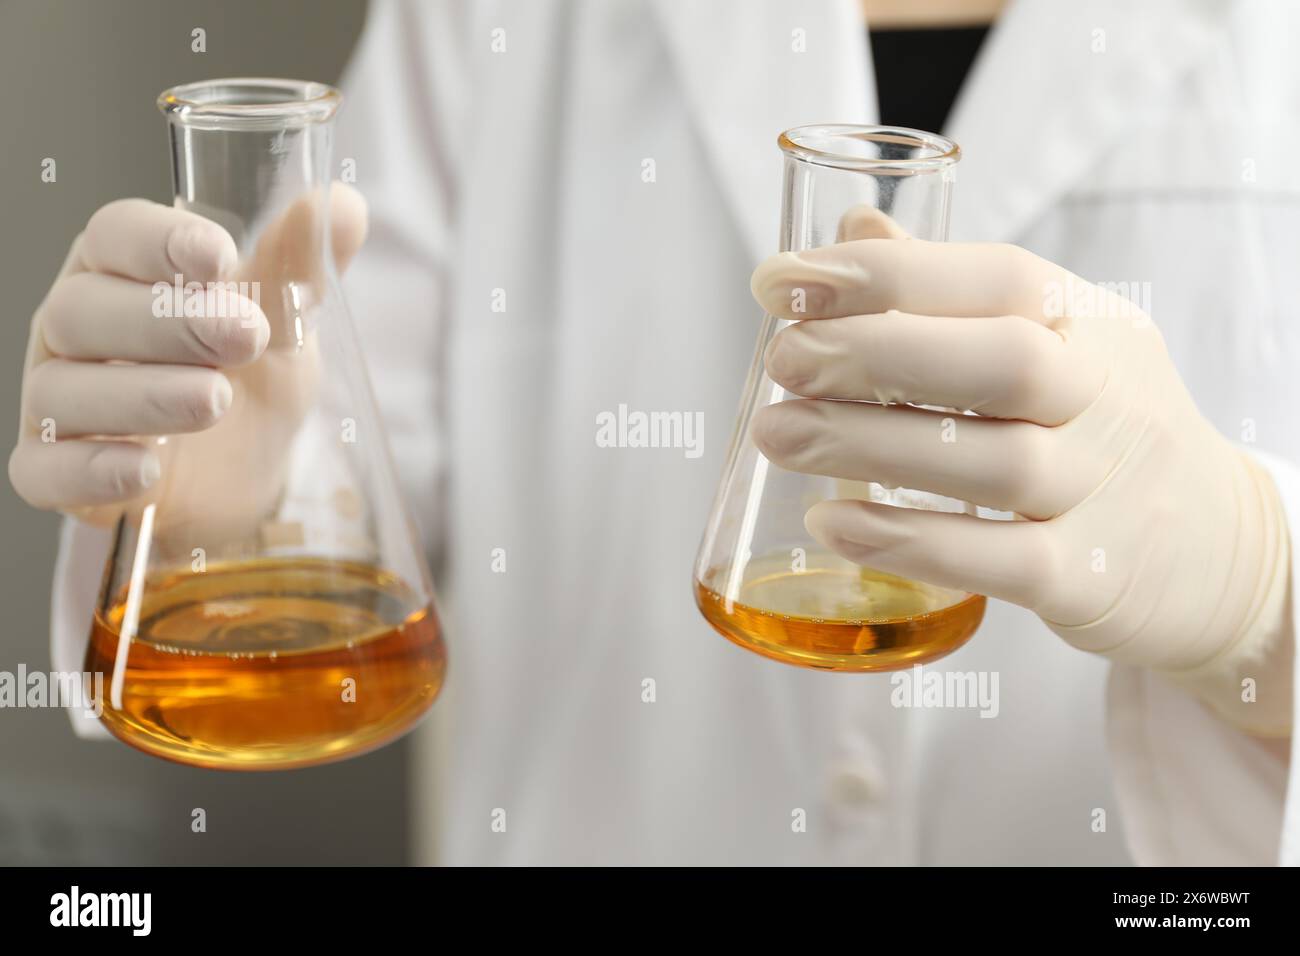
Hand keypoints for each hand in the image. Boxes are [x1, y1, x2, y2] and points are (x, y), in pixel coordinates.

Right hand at [9, 184, 367, 525]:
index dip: (158, 242)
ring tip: (216, 400)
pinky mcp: (59, 472)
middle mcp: (74, 328)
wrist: (251, 469)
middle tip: (245, 336)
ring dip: (143, 395)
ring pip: (63, 390)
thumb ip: (301, 264)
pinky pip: (47, 469)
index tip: (219, 258)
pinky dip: (91, 468)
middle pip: (83, 309)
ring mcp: (57, 400)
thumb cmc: (248, 374)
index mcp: (120, 270)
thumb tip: (344, 203)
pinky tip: (145, 468)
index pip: (113, 235)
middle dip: (166, 322)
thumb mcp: (283, 318)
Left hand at [748, 217, 1290, 731]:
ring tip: (777, 435)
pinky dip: (909, 541)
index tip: (781, 280)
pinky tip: (831, 524)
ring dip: (869, 446)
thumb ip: (951, 294)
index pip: (1000, 279)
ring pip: (992, 462)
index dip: (887, 274)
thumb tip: (852, 229)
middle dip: (876, 353)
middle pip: (1002, 363)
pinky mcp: (1088, 580)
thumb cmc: (1103, 431)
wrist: (1221, 553)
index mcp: (1093, 325)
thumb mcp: (1059, 345)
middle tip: (781, 358)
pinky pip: (998, 561)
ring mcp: (1103, 492)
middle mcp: (1107, 400)